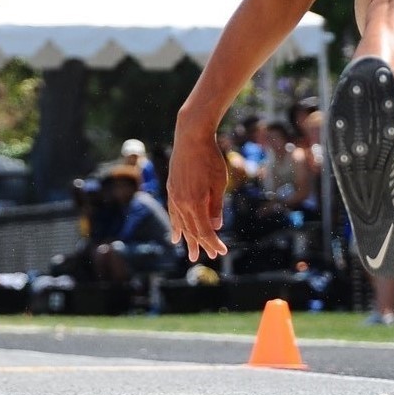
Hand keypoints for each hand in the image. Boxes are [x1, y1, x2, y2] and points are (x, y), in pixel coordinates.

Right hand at [167, 123, 229, 262]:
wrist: (191, 137)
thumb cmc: (210, 158)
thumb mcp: (220, 183)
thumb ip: (216, 206)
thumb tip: (215, 227)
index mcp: (196, 203)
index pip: (205, 231)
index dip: (213, 243)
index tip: (222, 251)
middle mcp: (182, 203)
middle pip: (192, 230)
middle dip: (201, 245)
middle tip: (209, 257)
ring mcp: (174, 196)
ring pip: (181, 224)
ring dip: (187, 239)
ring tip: (190, 253)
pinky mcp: (171, 189)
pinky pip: (173, 214)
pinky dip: (175, 226)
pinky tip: (176, 235)